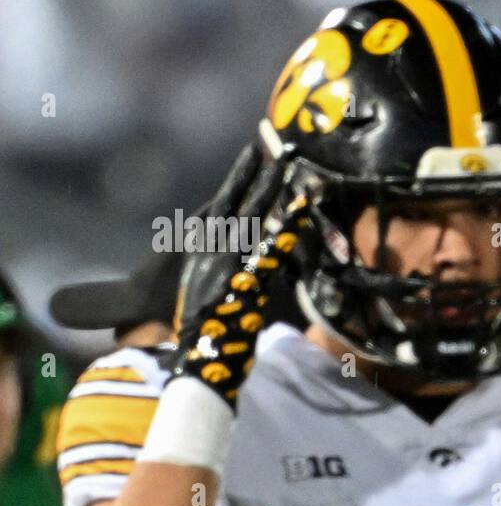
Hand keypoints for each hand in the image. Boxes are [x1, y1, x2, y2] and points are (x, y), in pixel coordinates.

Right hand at [172, 145, 309, 407]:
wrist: (194, 357)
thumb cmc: (201, 329)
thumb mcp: (205, 290)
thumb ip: (221, 266)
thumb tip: (238, 252)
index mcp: (202, 253)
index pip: (222, 206)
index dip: (238, 180)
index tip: (252, 155)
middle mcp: (211, 253)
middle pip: (237, 204)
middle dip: (255, 175)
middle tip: (273, 148)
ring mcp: (227, 265)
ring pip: (251, 219)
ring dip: (269, 192)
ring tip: (285, 166)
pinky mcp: (244, 282)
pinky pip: (271, 249)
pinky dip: (287, 229)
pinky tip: (302, 211)